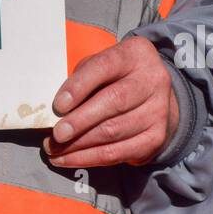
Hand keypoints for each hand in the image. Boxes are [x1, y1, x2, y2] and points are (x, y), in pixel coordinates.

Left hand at [43, 35, 178, 168]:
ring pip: (114, 132)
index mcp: (135, 54)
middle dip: (80, 121)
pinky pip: (118, 153)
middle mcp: (152, 80)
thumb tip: (58, 109)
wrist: (154, 95)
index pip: (104, 66)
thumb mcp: (101, 64)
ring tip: (54, 149)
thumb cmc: (116, 76)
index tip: (58, 105)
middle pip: (114, 102)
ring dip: (79, 145)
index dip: (79, 86)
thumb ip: (82, 78)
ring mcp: (158, 111)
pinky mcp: (156, 137)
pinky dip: (89, 158)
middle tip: (56, 135)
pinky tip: (68, 159)